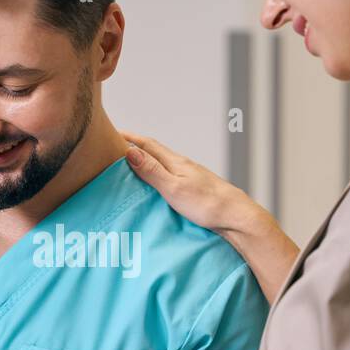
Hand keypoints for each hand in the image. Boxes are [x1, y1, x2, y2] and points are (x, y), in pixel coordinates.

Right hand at [121, 131, 265, 237]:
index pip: (148, 144)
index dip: (130, 138)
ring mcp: (190, 176)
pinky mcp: (195, 189)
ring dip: (147, 160)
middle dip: (136, 146)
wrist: (237, 217)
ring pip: (163, 163)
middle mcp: (183, 166)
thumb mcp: (173, 188)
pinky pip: (170, 176)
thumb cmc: (207, 204)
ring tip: (132, 164)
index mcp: (176, 162)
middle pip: (155, 151)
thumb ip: (152, 171)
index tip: (113, 132)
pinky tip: (157, 183)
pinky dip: (158, 174)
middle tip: (117, 146)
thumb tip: (130, 151)